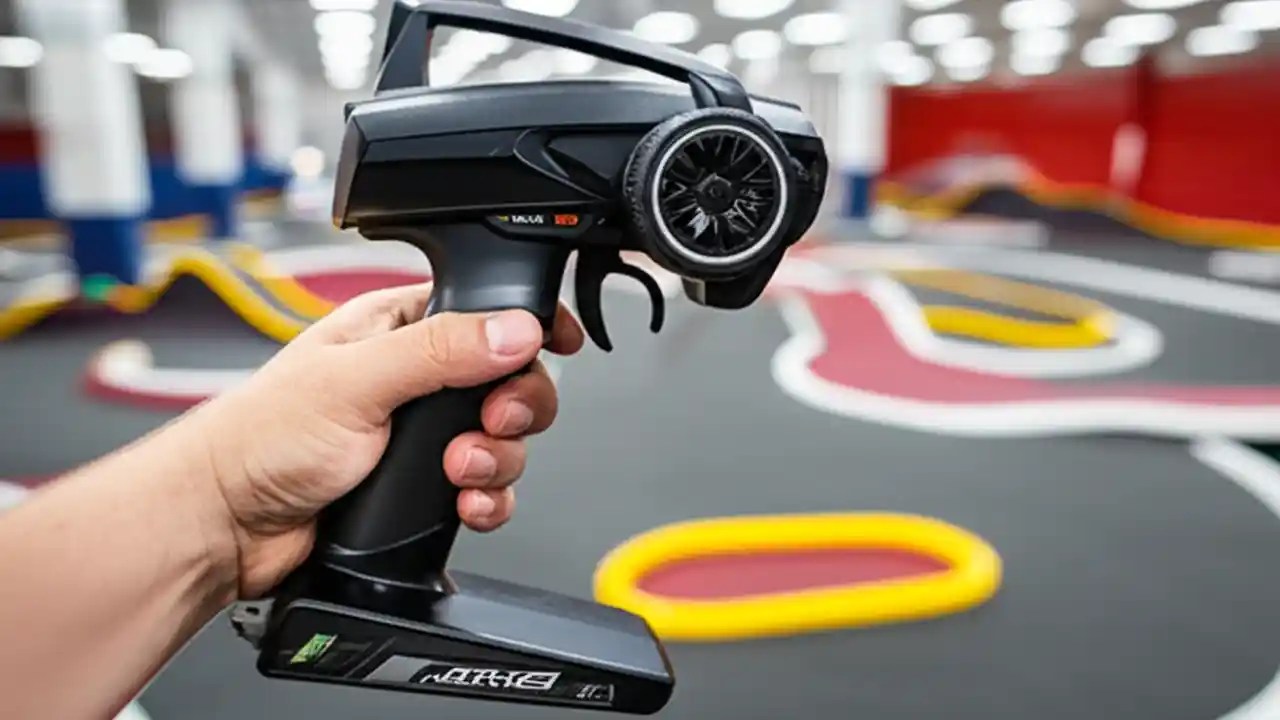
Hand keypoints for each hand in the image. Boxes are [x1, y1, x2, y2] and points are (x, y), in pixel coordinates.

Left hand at [197, 283, 583, 597]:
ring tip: (458, 470)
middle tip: (492, 421)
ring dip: (497, 460)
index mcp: (400, 327)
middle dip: (515, 407)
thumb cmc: (262, 437)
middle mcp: (418, 376)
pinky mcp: (425, 485)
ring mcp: (422, 433)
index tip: (561, 342)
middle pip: (511, 379)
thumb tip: (514, 329)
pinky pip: (487, 488)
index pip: (487, 308)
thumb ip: (440, 352)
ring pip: (505, 440)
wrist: (229, 525)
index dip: (530, 323)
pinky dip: (488, 500)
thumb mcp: (356, 381)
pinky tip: (465, 504)